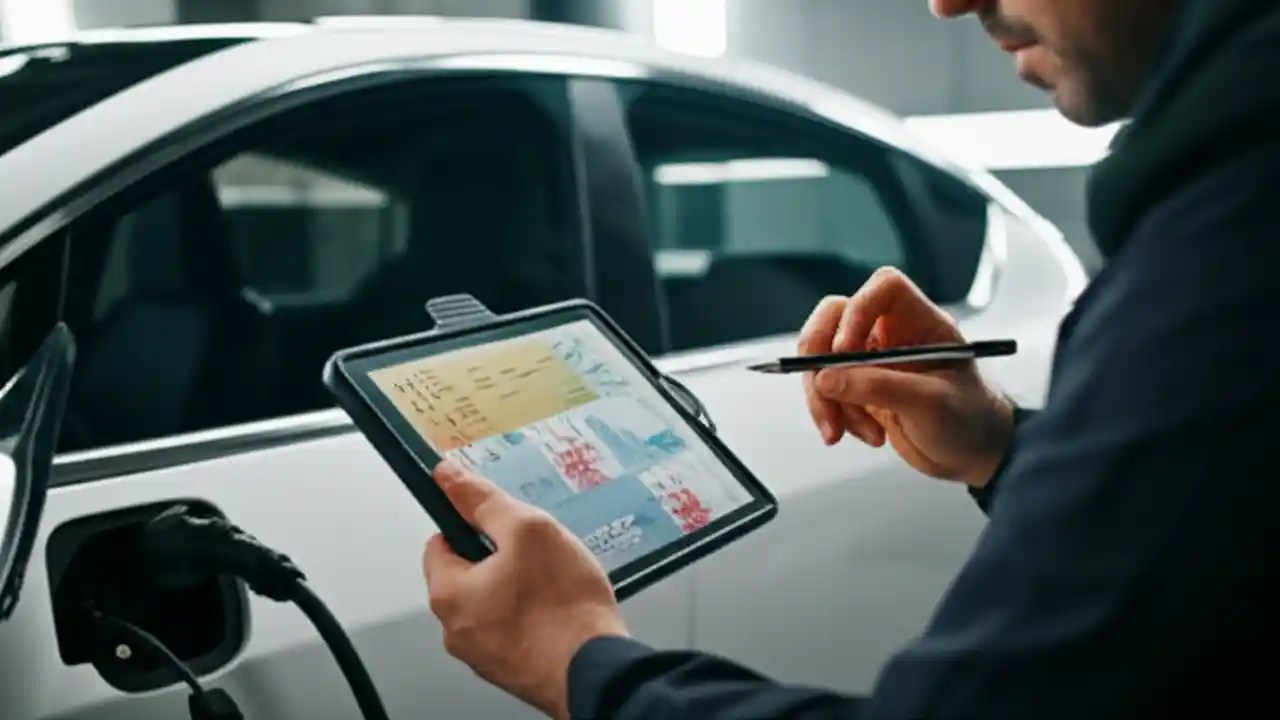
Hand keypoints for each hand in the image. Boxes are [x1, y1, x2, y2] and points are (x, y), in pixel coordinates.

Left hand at [423, 460, 628, 719]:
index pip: (440, 543)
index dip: (472, 526)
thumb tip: (449, 477)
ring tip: (557, 583)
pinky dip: (535, 617)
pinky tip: (562, 611)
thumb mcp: (528, 530)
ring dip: (520, 589)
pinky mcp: (514, 672)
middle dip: (501, 559)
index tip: (503, 525)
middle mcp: (456, 632)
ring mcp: (484, 657)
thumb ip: (485, 502)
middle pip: (469, 576)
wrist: (595, 670)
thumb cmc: (562, 602)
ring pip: (495, 604)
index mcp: (448, 595)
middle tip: (540, 554)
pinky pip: (517, 630)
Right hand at [799, 267, 1013, 487]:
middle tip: (821, 389)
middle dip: (819, 356)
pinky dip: (834, 414)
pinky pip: (827, 390)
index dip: (858, 310)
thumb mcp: (930, 404)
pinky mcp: (860, 387)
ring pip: (823, 358)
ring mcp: (872, 360)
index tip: (844, 349)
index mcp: (921, 323)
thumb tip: (825, 379)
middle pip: (836, 317)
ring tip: (846, 430)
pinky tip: (866, 434)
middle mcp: (893, 334)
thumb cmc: (971, 420)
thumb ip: (879, 387)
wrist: (973, 454)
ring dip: (825, 398)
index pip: (884, 288)